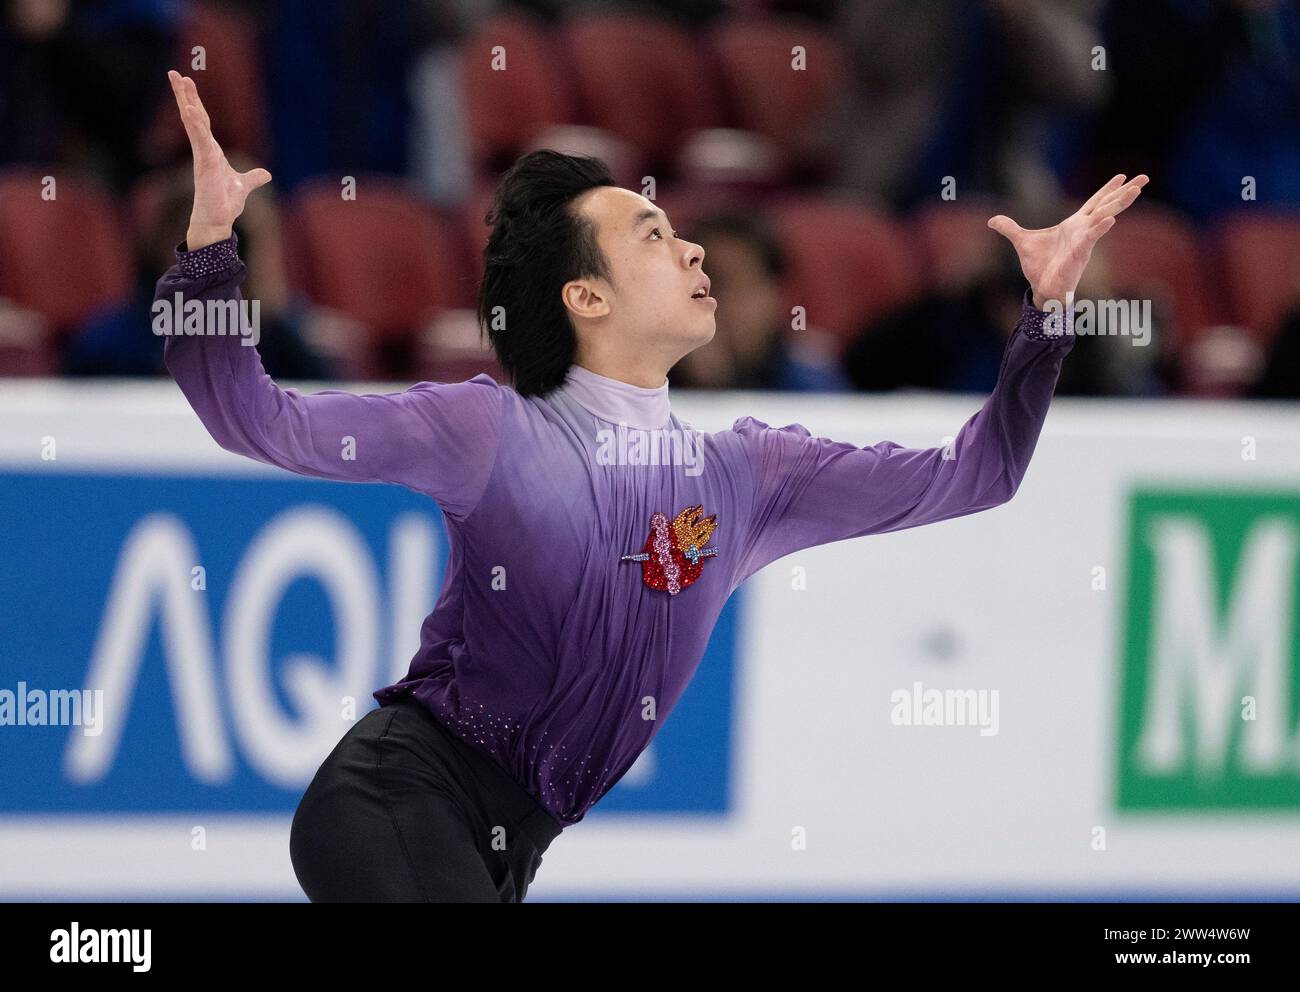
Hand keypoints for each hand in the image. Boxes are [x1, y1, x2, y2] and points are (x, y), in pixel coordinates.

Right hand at [168, 69, 271, 249]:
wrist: (218, 221)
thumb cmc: (225, 203)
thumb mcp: (243, 185)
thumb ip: (252, 178)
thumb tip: (265, 175)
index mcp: (211, 151)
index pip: (202, 121)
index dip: (195, 102)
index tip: (187, 83)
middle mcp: (204, 149)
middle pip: (192, 116)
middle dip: (184, 94)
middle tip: (174, 73)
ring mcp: (203, 155)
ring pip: (192, 122)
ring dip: (186, 101)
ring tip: (179, 81)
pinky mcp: (205, 163)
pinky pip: (200, 139)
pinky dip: (195, 124)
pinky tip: (189, 109)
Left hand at [988, 174, 1148, 309]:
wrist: (1042, 289)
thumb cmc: (1039, 267)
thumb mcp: (1021, 241)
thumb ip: (1009, 228)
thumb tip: (993, 220)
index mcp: (1074, 225)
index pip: (1094, 202)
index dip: (1107, 189)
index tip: (1122, 175)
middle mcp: (1083, 230)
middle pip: (1107, 206)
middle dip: (1124, 192)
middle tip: (1144, 178)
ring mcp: (1084, 241)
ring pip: (1104, 218)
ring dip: (1118, 205)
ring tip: (1135, 191)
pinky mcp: (1079, 254)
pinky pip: (1091, 238)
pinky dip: (1099, 228)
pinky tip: (1110, 220)